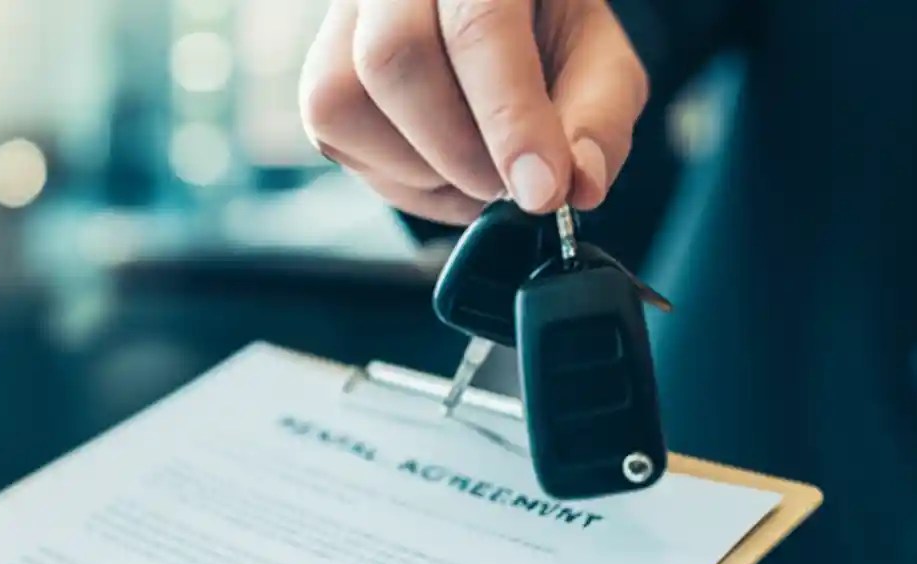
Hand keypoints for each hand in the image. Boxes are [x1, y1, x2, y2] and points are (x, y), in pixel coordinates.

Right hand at [300, 0, 648, 223]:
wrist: (495, 18)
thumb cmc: (543, 30)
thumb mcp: (596, 60)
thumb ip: (597, 118)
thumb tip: (578, 186)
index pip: (478, 25)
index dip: (509, 118)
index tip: (542, 191)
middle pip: (394, 58)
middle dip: (461, 150)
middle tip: (507, 185)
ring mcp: (343, 21)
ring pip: (346, 103)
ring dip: (424, 169)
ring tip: (477, 168)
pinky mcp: (319, 78)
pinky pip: (336, 137)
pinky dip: (398, 177)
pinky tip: (439, 163)